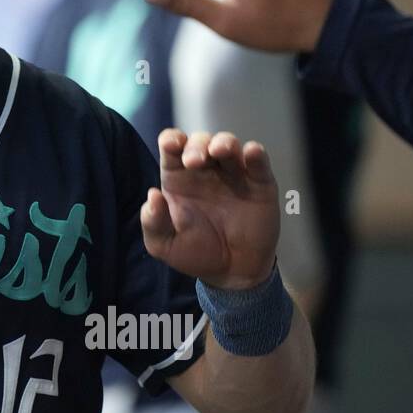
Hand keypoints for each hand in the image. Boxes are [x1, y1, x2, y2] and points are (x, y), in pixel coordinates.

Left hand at [141, 129, 279, 289]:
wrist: (233, 272)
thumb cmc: (195, 253)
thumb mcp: (164, 245)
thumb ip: (153, 222)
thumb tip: (152, 196)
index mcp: (178, 178)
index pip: (173, 147)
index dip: (172, 140)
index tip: (172, 145)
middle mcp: (205, 170)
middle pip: (200, 141)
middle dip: (196, 144)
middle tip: (194, 161)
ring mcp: (233, 174)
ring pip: (229, 144)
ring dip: (224, 142)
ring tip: (219, 151)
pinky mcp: (259, 184)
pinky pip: (258, 163)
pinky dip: (256, 154)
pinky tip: (252, 153)